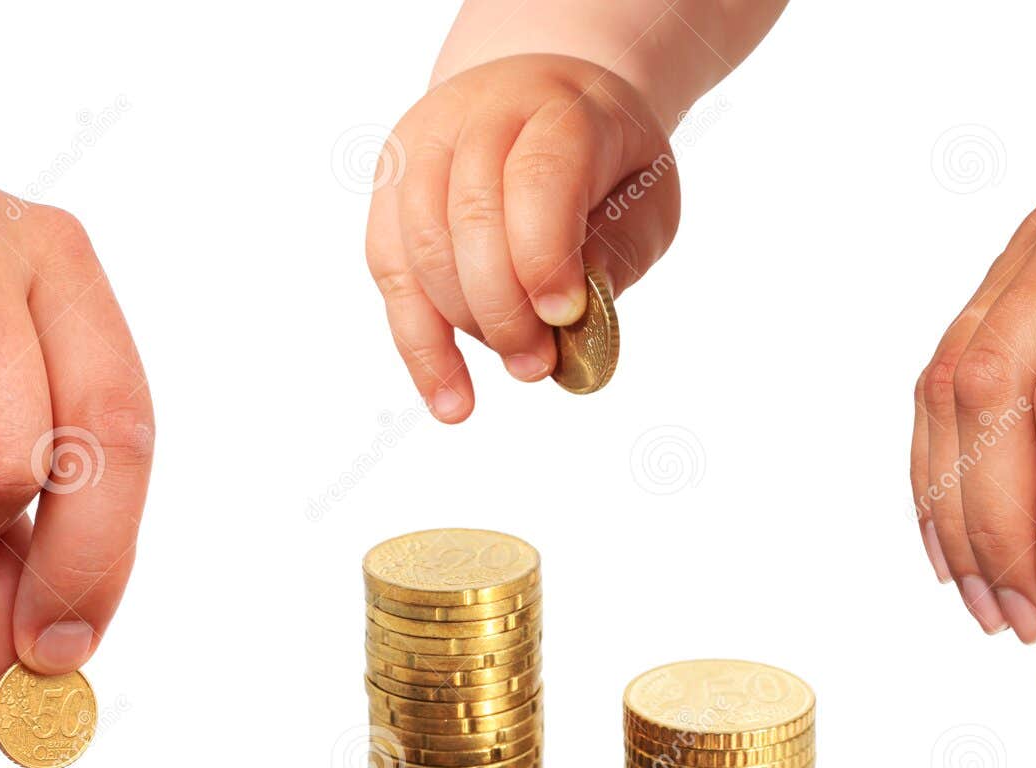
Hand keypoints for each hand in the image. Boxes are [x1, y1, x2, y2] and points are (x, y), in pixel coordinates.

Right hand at [365, 54, 677, 421]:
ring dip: (465, 325)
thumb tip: (573, 314)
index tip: (565, 317)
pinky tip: (450, 399)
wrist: (544, 101)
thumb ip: (621, 247)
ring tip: (517, 366)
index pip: (537, 176)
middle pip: (470, 215)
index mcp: (556, 105)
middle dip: (504, 306)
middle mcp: (478, 112)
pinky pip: (390, 272)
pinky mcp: (390, 188)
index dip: (545, 255)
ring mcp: (423, 146)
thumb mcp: (645, 194)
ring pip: (421, 247)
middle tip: (539, 362)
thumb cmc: (605, 165)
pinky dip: (419, 346)